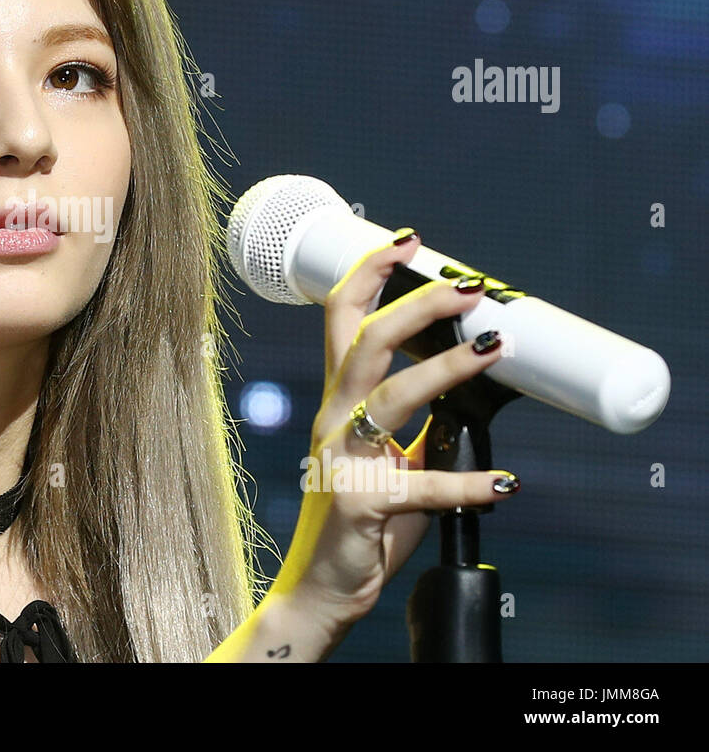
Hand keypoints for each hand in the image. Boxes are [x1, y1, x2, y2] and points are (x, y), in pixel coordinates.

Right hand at [265, 229, 518, 639]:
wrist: (321, 586)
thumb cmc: (363, 517)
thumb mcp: (394, 460)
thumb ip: (426, 428)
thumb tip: (477, 396)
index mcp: (340, 401)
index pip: (343, 320)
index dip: (371, 274)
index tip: (409, 240)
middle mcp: (334, 420)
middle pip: (364, 343)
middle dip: (415, 304)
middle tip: (466, 286)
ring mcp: (342, 459)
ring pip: (390, 398)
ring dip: (446, 369)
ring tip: (495, 347)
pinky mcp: (360, 503)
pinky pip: (419, 487)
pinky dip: (466, 484)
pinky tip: (505, 483)